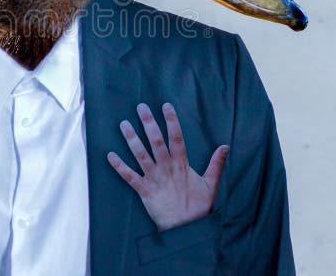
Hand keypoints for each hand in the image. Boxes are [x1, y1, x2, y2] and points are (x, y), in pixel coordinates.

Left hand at [107, 102, 229, 231]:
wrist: (186, 229)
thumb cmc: (198, 206)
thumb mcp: (211, 184)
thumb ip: (216, 164)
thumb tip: (225, 146)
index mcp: (182, 166)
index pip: (176, 138)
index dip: (171, 121)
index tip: (165, 106)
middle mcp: (166, 169)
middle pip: (156, 142)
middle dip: (148, 123)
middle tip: (140, 107)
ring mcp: (154, 179)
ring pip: (140, 155)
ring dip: (131, 139)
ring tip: (123, 124)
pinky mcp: (144, 191)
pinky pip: (129, 177)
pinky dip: (119, 167)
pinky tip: (110, 155)